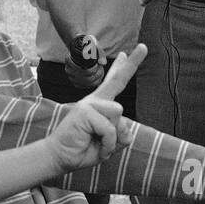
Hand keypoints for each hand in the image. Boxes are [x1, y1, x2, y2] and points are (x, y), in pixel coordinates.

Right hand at [49, 45, 145, 170]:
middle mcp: (94, 101)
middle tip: (144, 46)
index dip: (122, 68)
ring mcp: (89, 104)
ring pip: (119, 114)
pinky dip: (107, 144)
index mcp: (100, 105)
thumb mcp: (110, 144)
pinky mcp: (85, 111)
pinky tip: (93, 145)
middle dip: (132, 64)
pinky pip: (110, 129)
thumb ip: (121, 133)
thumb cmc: (82, 150)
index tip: (125, 53)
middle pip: (118, 81)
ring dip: (113, 138)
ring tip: (98, 143)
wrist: (60, 157)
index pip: (114, 83)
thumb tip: (124, 123)